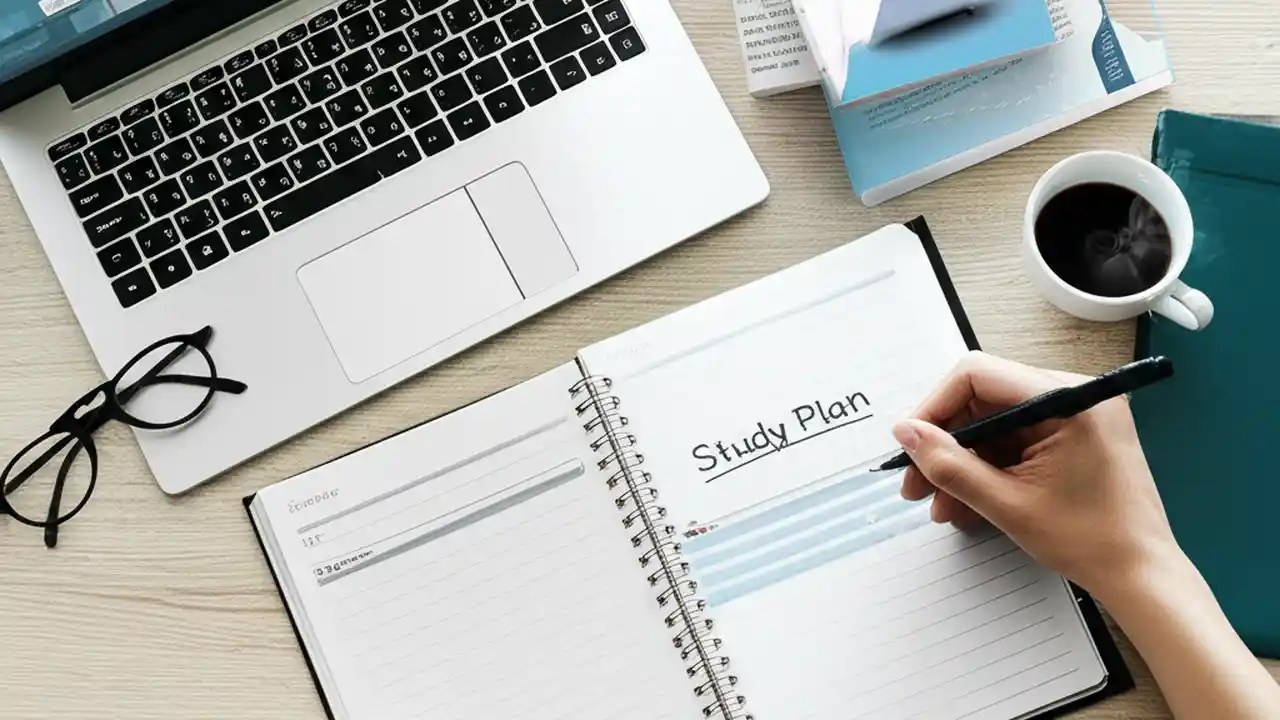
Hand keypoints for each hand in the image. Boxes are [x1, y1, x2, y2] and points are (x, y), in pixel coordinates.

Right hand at [893, 351, 1180, 599]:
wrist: (1141, 575)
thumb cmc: (1091, 541)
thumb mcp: (1007, 504)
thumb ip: (950, 465)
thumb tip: (905, 433)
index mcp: (1067, 398)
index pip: (978, 375)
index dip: (934, 407)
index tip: (909, 444)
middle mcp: (1073, 394)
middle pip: (983, 401)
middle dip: (945, 445)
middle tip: (914, 483)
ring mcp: (1074, 414)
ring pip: (993, 425)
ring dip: (962, 463)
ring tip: (938, 504)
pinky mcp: (1072, 435)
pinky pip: (1014, 441)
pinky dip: (987, 469)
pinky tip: (965, 501)